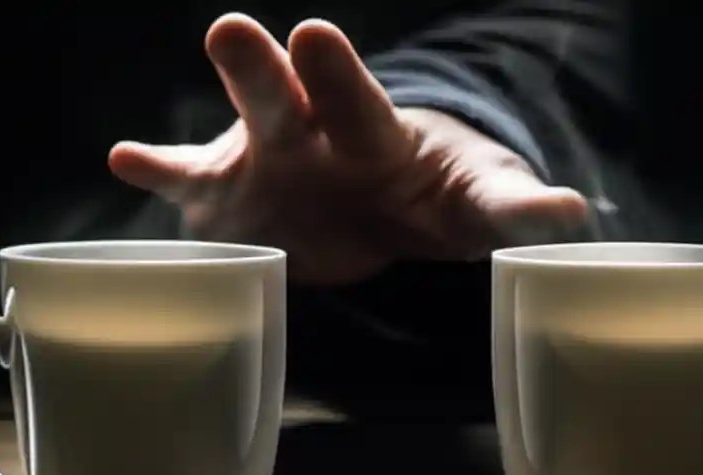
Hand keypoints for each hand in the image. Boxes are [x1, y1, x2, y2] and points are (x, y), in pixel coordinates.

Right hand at [109, 13, 587, 284]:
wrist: (379, 210)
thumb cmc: (431, 199)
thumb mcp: (478, 205)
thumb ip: (517, 208)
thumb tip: (579, 215)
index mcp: (373, 136)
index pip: (357, 104)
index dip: (337, 77)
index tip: (316, 34)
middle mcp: (314, 136)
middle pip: (285, 101)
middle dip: (262, 72)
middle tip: (236, 32)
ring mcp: (265, 163)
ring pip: (230, 130)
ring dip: (204, 111)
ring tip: (161, 100)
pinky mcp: (229, 197)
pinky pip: (183, 182)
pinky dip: (156, 172)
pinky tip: (123, 158)